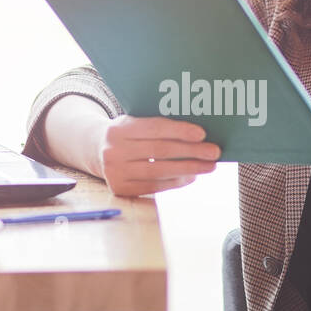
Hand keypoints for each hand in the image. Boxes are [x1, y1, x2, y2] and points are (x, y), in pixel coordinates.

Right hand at [93, 115, 221, 196]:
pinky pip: (154, 186)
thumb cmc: (127, 134)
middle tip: (214, 152)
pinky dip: (176, 182)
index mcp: (119, 128)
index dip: (179, 131)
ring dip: (189, 169)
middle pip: (160, 151)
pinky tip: (191, 176)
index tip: (202, 134)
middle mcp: (114, 151)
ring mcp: (115, 172)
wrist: (95, 150)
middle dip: (191, 152)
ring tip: (209, 166)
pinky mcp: (120, 189)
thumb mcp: (134, 122)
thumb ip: (158, 125)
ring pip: (159, 171)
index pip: (154, 128)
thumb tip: (197, 134)